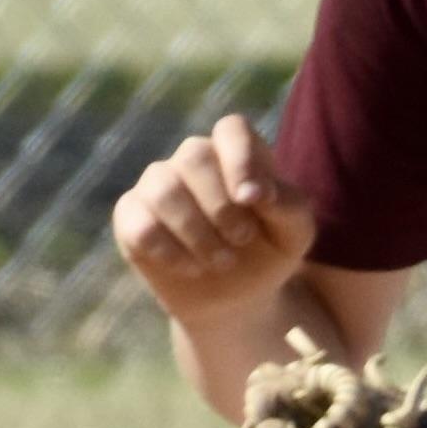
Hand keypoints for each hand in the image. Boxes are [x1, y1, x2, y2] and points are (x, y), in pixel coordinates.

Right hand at [112, 116, 316, 327]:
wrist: (236, 298)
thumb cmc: (269, 252)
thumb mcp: (295, 232)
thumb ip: (288, 205)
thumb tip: (252, 193)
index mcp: (235, 151)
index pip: (231, 129)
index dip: (240, 159)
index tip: (253, 200)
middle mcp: (192, 159)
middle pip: (193, 156)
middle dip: (221, 206)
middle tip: (242, 241)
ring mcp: (157, 184)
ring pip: (163, 188)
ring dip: (197, 232)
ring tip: (221, 262)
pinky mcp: (130, 216)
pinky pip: (139, 224)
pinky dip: (170, 251)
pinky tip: (192, 268)